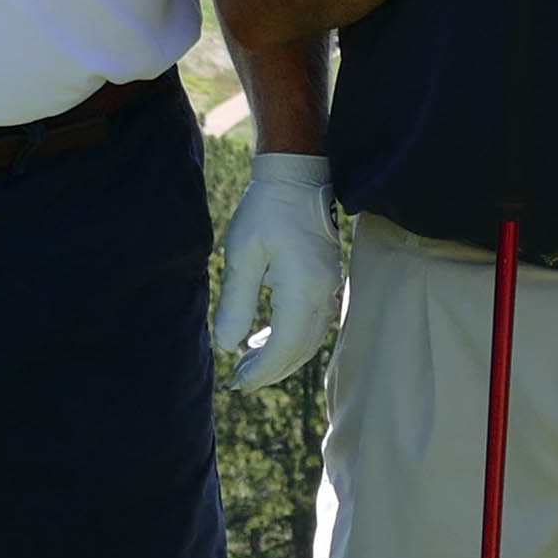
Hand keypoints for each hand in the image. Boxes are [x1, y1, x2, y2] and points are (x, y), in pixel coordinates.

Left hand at [208, 150, 343, 392]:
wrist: (299, 175)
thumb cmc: (266, 209)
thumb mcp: (242, 254)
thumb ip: (236, 302)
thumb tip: (227, 345)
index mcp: (302, 288)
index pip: (285, 346)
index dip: (261, 370)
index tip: (236, 381)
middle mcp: (323, 292)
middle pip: (302, 349)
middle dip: (271, 370)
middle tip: (239, 380)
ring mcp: (330, 285)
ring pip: (312, 339)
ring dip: (283, 357)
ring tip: (249, 364)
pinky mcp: (328, 278)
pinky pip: (316, 322)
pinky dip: (294, 338)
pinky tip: (267, 338)